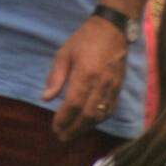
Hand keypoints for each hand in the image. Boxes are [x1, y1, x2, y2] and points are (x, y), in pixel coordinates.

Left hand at [43, 16, 127, 142]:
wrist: (112, 28)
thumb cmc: (84, 39)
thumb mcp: (64, 53)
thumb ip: (56, 77)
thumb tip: (46, 98)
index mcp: (85, 74)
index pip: (73, 104)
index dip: (64, 119)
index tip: (55, 127)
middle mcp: (100, 83)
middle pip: (88, 114)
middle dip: (74, 129)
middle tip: (62, 137)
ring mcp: (112, 86)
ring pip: (100, 115)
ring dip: (86, 127)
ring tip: (74, 133)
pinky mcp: (119, 87)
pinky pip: (111, 109)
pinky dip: (100, 119)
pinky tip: (90, 123)